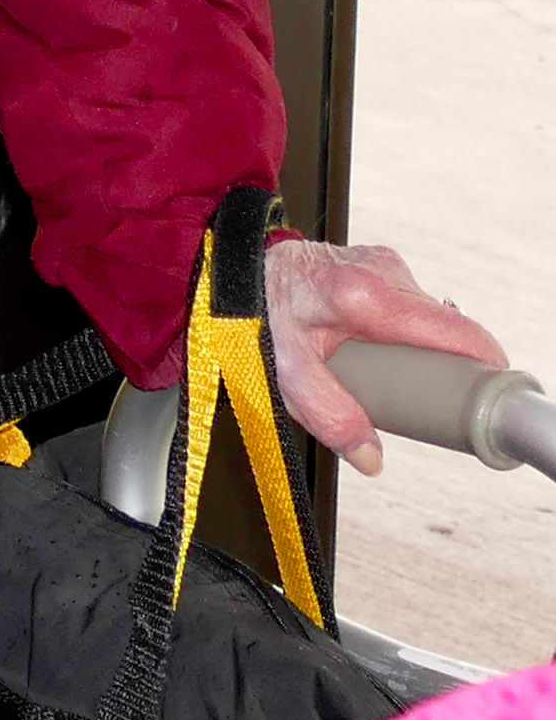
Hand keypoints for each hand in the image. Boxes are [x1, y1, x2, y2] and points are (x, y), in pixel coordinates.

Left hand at [266, 236, 507, 474]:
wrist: (238, 265)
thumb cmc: (259, 314)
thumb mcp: (284, 371)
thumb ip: (328, 415)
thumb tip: (371, 459)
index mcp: (365, 297)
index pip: (458, 332)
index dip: (482, 367)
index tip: (482, 397)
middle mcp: (382, 270)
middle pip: (449, 329)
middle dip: (443, 364)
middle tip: (418, 392)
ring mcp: (383, 261)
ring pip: (430, 317)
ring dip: (419, 346)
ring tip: (384, 366)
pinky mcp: (379, 260)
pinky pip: (412, 305)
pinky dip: (404, 328)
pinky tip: (376, 343)